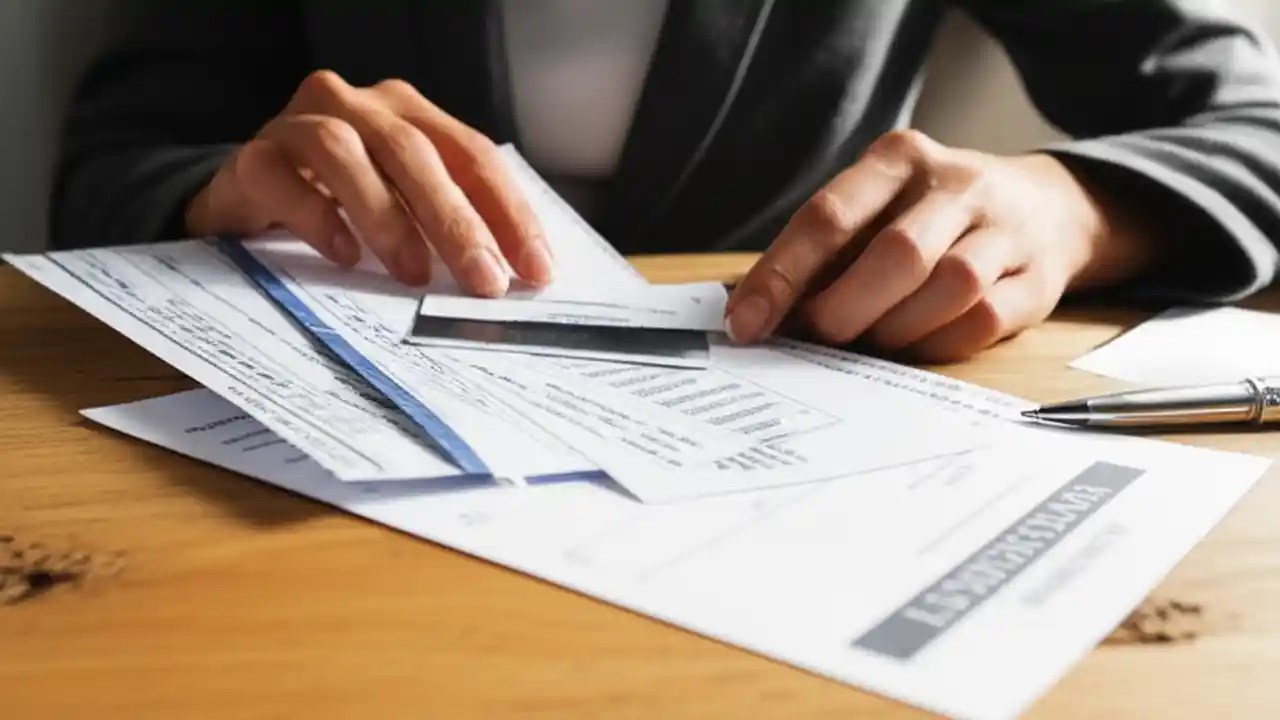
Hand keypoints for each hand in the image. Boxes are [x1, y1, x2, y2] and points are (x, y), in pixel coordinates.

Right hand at [185, 70, 552, 294]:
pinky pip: (280, 178)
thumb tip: (509, 280)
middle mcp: (359, 107)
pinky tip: (343, 255)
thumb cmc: (341, 203)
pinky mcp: (252, 158)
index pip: (473, 155)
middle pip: (415, 152)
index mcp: (409, 114)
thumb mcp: (405, 208)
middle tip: (483, 280)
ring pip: (345, 153)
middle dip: (456, 221)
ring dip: (387, 217)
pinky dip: (316, 217)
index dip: (510, 213)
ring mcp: (300, 125)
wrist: (248, 198)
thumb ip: (450, 227)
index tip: (536, 270)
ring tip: (414, 272)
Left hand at [724, 129, 1155, 361]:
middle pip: (896, 253)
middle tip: (818, 339)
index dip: (781, 276)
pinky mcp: (1037, 277)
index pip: (829, 216)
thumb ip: (823, 254)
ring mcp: (1004, 228)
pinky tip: (914, 347)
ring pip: (950, 286)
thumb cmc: (931, 216)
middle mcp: (956, 183)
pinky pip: (984, 320)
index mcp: (899, 158)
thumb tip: (757, 314)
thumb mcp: (878, 208)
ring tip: (871, 342)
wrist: (1049, 207)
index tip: (745, 324)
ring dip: (896, 330)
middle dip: (843, 310)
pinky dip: (938, 344)